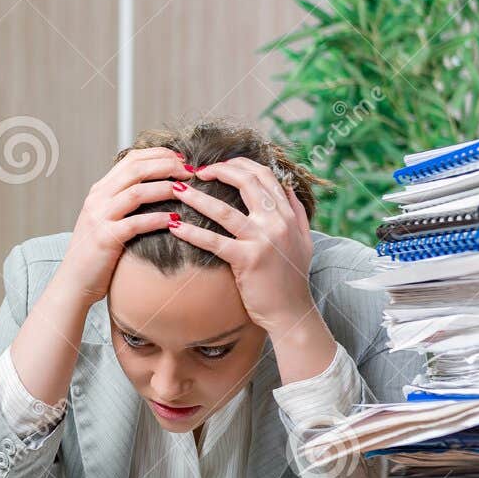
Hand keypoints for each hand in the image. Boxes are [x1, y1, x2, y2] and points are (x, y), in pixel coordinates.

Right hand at [52, 147, 187, 309]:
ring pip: (137, 192)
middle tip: (190, 171)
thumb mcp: (105, 219)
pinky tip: (175, 220)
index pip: (131, 159)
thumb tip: (155, 188)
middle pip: (136, 169)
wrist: (73, 282)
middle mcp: (97, 199)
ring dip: (166, 188)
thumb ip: (123, 201)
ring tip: (187, 191)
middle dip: (167, 166)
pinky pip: (136, 223)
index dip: (159, 155)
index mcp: (99, 190)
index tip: (182, 160)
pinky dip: (158, 219)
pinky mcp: (106, 238)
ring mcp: (99, 217)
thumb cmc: (96, 253)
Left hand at [165, 157, 316, 332]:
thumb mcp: (303, 240)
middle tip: (194, 171)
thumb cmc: (292, 278)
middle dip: (218, 171)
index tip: (217, 164)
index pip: (264, 176)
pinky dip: (193, 233)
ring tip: (176, 189)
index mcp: (288, 214)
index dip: (239, 164)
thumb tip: (286, 187)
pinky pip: (215, 242)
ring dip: (197, 197)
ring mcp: (263, 240)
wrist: (292, 312)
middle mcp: (277, 222)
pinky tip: (174, 227)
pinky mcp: (248, 260)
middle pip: (246, 183)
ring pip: (225, 210)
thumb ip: (296, 212)